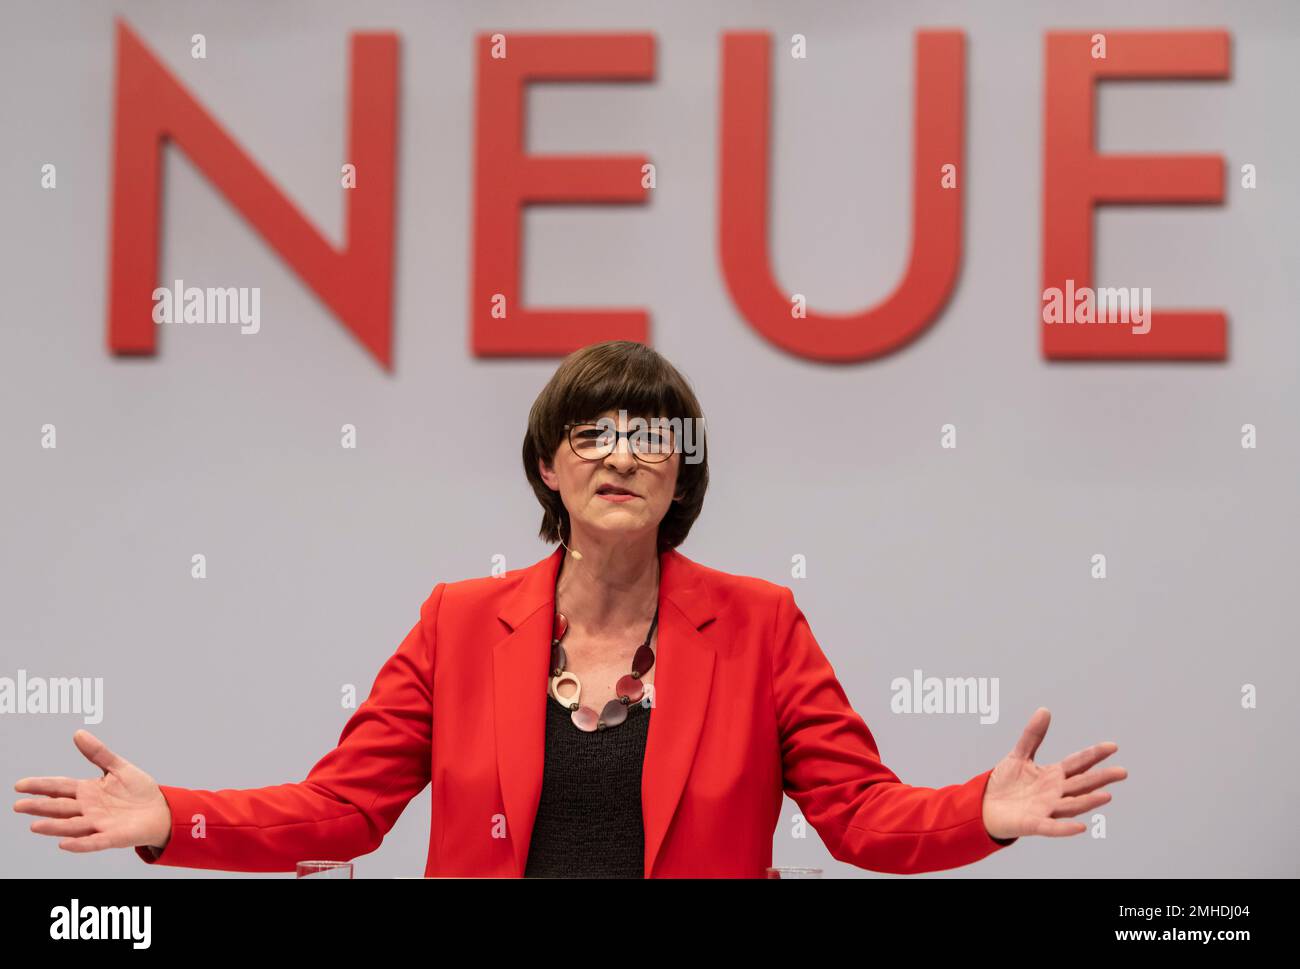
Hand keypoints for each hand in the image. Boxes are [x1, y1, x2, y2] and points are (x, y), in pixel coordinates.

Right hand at [13, 729, 171, 853]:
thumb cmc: (138, 791)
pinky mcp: (112, 837)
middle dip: (39, 807)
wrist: (161, 810)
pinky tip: (65, 844)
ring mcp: (98, 824)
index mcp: (87, 791)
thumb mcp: (118, 767)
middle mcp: (87, 809)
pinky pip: (93, 841)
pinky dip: (80, 843)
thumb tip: (78, 733)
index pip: (59, 787)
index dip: (40, 786)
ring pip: (72, 826)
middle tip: (18, 806)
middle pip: (60, 807)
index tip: (20, 785)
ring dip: (54, 827)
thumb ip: (98, 753)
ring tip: (35, 826)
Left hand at [981, 707, 1126, 840]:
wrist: (985, 806)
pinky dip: (1065, 828)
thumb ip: (1032, 736)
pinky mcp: (1033, 824)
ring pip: (1071, 805)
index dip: (1094, 755)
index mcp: (1053, 776)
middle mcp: (1055, 793)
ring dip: (1088, 802)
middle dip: (1101, 778)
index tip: (1112, 746)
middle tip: (1122, 772)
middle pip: (1082, 784)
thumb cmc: (1005, 782)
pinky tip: (1080, 827)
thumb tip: (1045, 710)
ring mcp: (1046, 809)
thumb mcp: (1019, 755)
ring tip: (1106, 795)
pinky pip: (1051, 827)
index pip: (1078, 764)